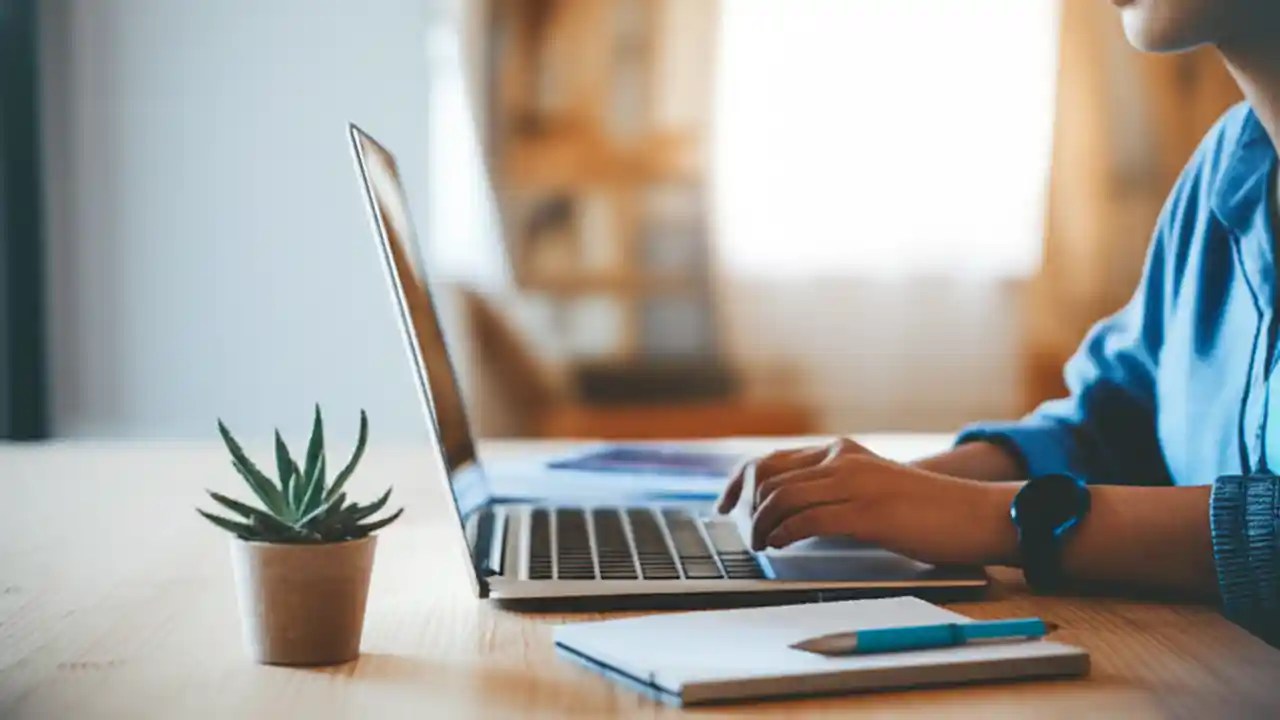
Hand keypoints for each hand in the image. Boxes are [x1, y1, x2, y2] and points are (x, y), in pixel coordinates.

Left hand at [718, 438, 1018, 565]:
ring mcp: (855, 483)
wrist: (975, 513)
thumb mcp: (874, 488)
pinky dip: (784, 533)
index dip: (739, 482)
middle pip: (769, 475)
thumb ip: (837, 491)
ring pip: (783, 496)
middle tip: (740, 532)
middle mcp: (843, 460)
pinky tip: (779, 545)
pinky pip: (808, 519)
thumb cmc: (927, 510)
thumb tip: (792, 513)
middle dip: (745, 505)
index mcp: (842, 451)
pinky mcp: (867, 512)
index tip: (724, 505)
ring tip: (759, 544)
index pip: (772, 460)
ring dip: (762, 524)